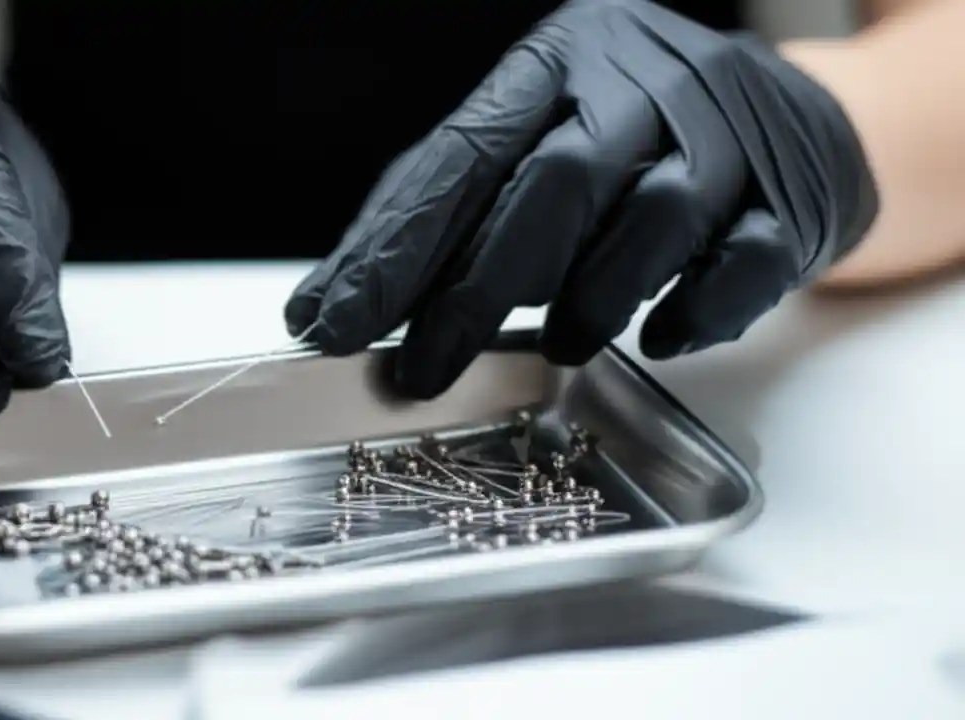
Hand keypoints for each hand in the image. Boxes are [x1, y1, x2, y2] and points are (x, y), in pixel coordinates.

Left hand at [285, 0, 877, 397]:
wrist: (789, 126)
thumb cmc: (622, 146)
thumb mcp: (519, 148)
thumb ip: (428, 219)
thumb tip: (320, 313)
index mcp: (558, 61)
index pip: (462, 156)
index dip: (396, 248)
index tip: (335, 327)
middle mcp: (643, 82)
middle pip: (552, 184)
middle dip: (476, 292)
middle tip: (423, 371)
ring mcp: (729, 136)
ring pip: (652, 218)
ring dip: (587, 301)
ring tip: (558, 344)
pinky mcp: (789, 202)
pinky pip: (739, 265)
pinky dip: (691, 314)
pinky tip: (658, 338)